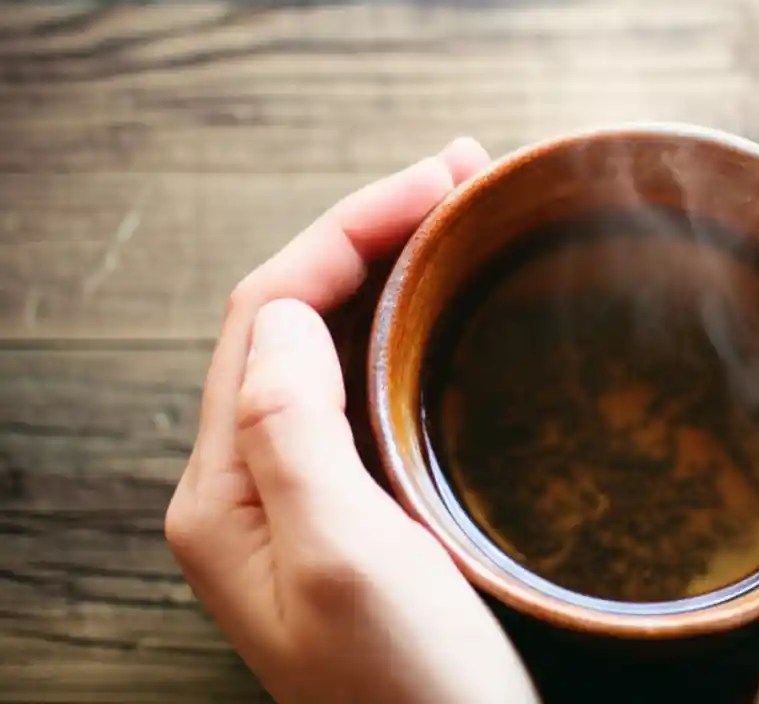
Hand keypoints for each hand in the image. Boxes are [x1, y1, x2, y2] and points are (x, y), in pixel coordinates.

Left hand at [165, 139, 537, 703]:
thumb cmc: (410, 693)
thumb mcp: (343, 566)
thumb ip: (291, 435)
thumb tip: (289, 316)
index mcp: (229, 491)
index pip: (271, 314)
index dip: (349, 231)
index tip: (438, 182)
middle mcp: (254, 485)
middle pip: (297, 318)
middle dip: (373, 233)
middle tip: (461, 176)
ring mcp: (307, 500)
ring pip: (334, 347)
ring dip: (391, 271)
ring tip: (461, 216)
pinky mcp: (362, 513)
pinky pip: (368, 392)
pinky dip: (410, 329)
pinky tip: (453, 310)